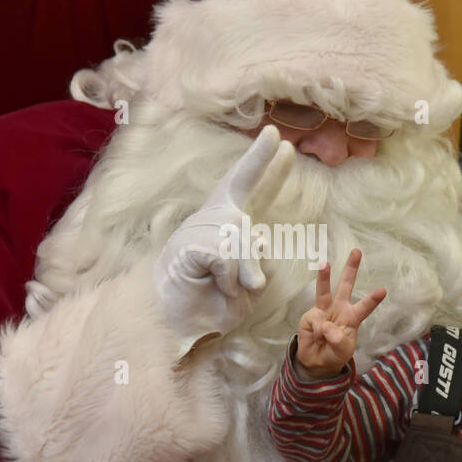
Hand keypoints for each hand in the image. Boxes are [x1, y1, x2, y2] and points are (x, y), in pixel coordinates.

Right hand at [154, 125, 293, 359]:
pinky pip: (227, 255)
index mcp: (234, 229)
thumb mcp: (249, 288)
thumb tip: (257, 237)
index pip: (257, 195)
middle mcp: (218, 220)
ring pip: (244, 237)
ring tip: (226, 288)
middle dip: (259, 158)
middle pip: (242, 183)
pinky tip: (212, 284)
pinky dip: (229, 278)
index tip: (283, 146)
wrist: (178, 326)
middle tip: (276, 136)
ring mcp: (202, 227)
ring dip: (244, 273)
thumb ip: (258, 263)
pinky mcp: (191, 241)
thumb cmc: (212, 306)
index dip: (270, 171)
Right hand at [295, 249, 386, 378]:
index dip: (372, 299)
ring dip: (323, 277)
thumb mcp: (343, 351)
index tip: (383, 290)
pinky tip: (317, 338)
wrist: (316, 361)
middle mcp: (339, 309)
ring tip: (324, 264)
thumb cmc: (334, 353)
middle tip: (356, 251)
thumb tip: (326, 325)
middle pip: (345, 285)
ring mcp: (323, 311)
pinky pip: (315, 321)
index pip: (364, 307)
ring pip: (324, 291)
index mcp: (352, 317)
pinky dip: (317, 332)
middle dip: (350, 268)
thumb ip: (338, 340)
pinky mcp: (310, 316)